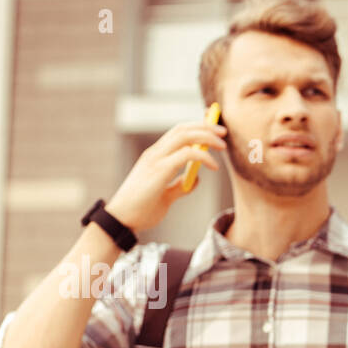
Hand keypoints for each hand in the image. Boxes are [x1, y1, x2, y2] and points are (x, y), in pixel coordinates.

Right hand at [105, 119, 227, 233]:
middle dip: (205, 127)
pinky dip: (203, 157)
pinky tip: (213, 167)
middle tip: (224, 131)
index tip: (215, 130)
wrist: (122, 220)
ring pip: (184, 136)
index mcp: (155, 156)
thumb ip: (179, 186)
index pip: (178, 132)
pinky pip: (186, 155)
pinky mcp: (159, 171)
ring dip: (206, 137)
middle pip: (182, 129)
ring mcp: (155, 160)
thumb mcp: (165, 196)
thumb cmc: (141, 209)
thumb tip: (195, 179)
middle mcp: (155, 153)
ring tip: (222, 146)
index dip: (197, 127)